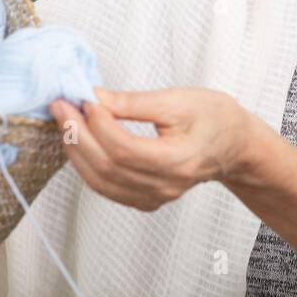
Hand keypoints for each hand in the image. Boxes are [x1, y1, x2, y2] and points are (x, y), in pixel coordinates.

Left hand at [48, 87, 259, 212]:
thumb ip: (134, 103)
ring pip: (101, 182)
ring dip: (77, 151)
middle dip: (78, 135)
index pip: (125, 149)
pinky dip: (87, 165)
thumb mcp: (179, 100)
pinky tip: (80, 141)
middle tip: (62, 106)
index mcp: (179, 161)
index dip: (99, 124)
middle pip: (108, 168)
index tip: (84, 98)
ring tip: (66, 121)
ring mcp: (155, 197)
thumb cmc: (214, 117)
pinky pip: (107, 188)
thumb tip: (95, 97)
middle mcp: (166, 185)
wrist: (235, 145)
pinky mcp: (146, 199)